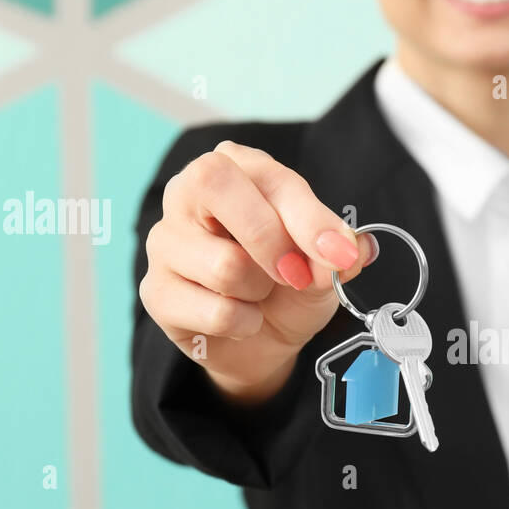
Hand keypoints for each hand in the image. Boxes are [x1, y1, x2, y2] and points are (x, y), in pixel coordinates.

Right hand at [139, 140, 376, 404]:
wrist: (262, 341)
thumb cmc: (287, 284)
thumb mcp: (322, 263)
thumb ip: (337, 251)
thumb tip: (352, 249)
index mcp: (234, 167)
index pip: (268, 176)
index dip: (309, 218)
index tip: (339, 255)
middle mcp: (187, 193)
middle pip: (216, 186)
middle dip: (271, 240)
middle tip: (296, 275)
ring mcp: (165, 242)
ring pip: (223, 264)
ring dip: (259, 292)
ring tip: (258, 294)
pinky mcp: (156, 292)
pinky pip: (215, 312)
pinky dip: (244, 325)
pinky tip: (240, 320)